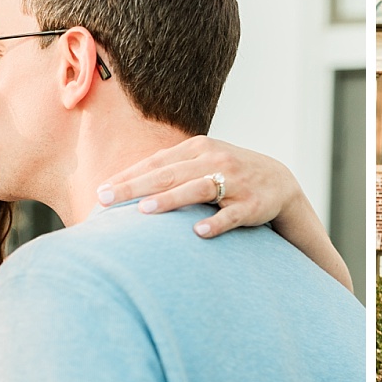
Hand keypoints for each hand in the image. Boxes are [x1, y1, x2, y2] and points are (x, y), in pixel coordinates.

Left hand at [97, 136, 302, 239]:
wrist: (279, 181)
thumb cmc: (228, 174)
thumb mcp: (202, 162)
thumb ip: (170, 169)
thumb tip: (124, 184)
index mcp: (198, 148)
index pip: (156, 162)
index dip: (128, 176)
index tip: (102, 191)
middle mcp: (214, 160)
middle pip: (169, 174)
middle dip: (136, 187)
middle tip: (107, 199)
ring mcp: (234, 182)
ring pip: (198, 190)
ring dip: (171, 200)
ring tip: (145, 210)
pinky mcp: (251, 205)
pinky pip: (231, 215)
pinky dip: (216, 223)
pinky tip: (198, 233)